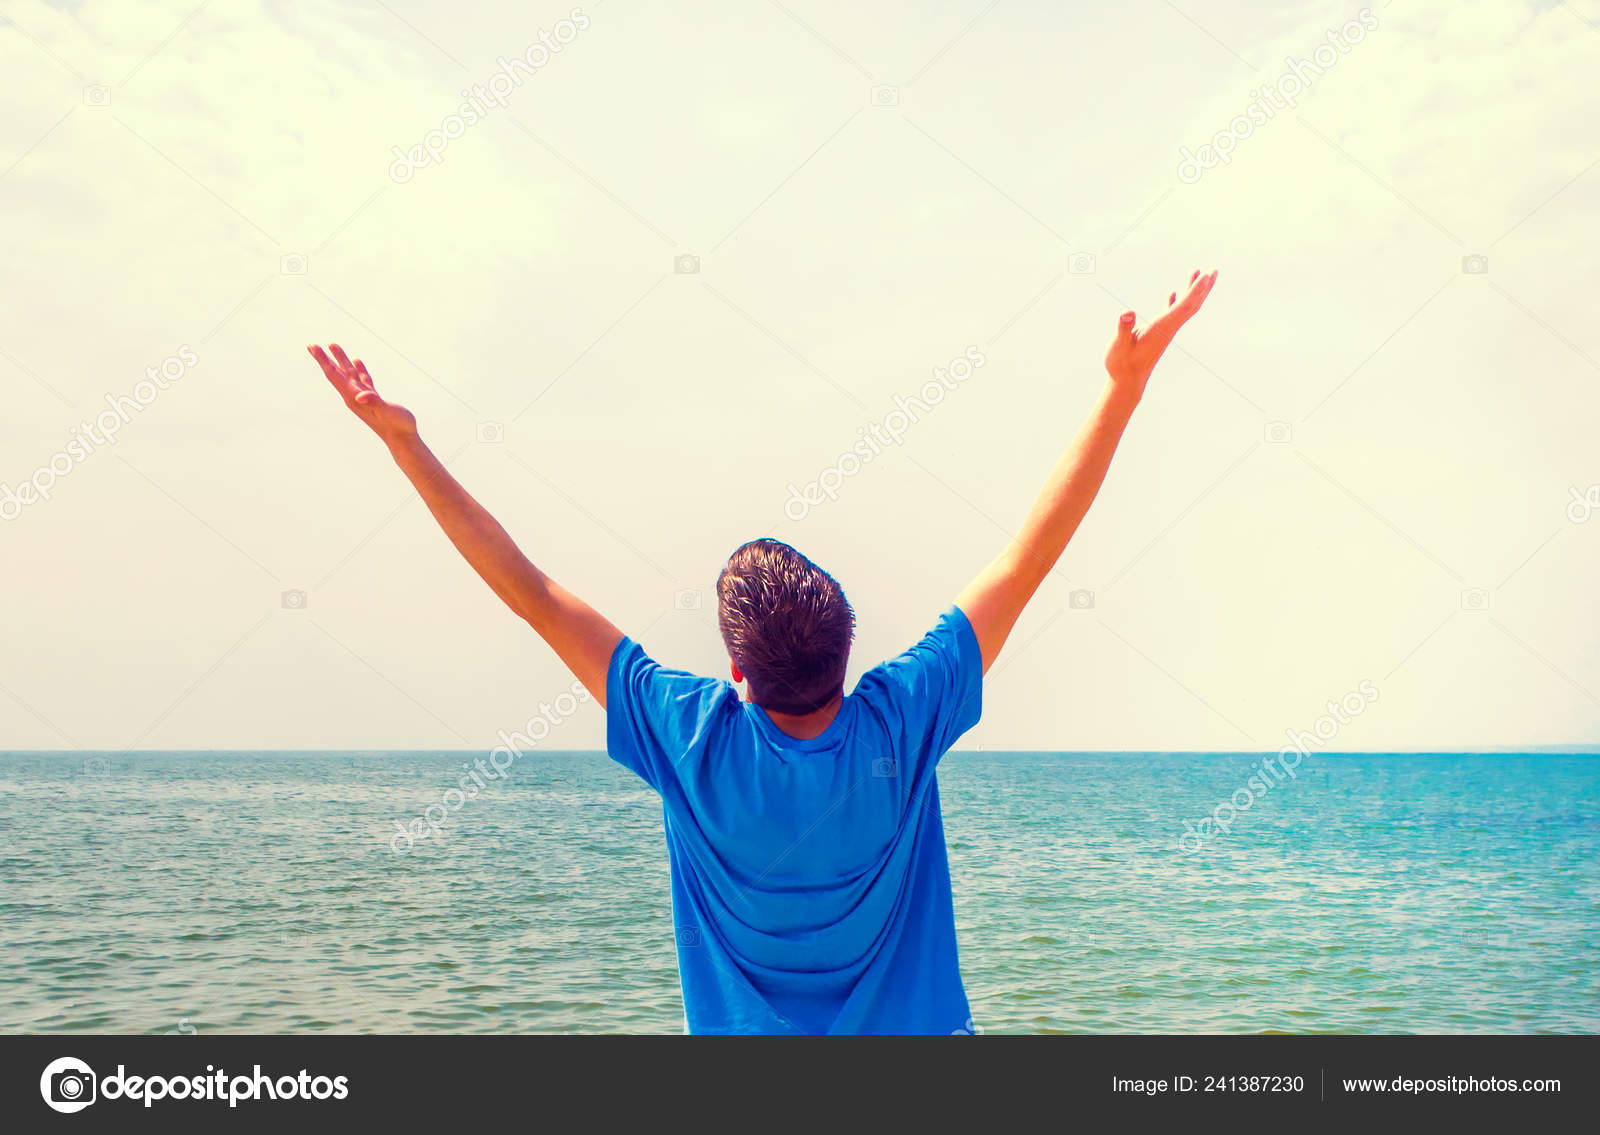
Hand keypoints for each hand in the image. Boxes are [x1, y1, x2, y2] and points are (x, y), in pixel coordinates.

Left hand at [307, 343, 417, 443]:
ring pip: (349, 374)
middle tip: (312, 346)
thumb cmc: (397, 426)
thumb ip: (374, 401)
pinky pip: (362, 379)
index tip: (313, 347)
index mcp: (354, 397)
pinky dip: (358, 369)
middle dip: (324, 359)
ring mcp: (364, 398)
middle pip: (336, 374)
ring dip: (341, 361)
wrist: (403, 440)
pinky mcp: (374, 399)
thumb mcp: (387, 411)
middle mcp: (355, 397)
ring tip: (333, 346)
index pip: (334, 375)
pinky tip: (357, 361)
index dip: (323, 361)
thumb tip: (361, 395)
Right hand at [1103, 269, 1217, 389]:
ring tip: (1197, 273)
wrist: (1127, 381)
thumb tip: (1127, 313)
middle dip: (1203, 288)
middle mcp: (1168, 329)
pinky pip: (1171, 314)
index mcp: (1161, 329)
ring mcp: (1164, 331)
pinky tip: (1174, 293)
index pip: (1183, 307)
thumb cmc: (1121, 364)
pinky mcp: (1158, 333)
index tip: (1205, 276)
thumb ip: (1123, 329)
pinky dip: (1176, 301)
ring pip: (1184, 308)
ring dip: (1192, 291)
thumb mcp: (1118, 346)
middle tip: (1214, 271)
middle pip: (1191, 306)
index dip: (1195, 291)